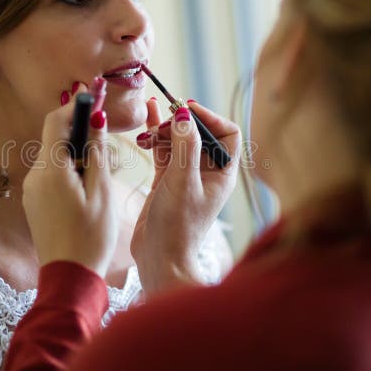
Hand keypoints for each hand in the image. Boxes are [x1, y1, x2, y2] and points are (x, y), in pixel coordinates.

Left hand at [22, 88, 117, 276]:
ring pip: (55, 157)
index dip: (74, 105)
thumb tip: (96, 118)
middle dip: (79, 132)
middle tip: (105, 135)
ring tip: (100, 174)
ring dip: (76, 154)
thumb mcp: (102, 191)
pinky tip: (87, 189)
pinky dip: (68, 171)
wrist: (70, 277)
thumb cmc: (91, 236)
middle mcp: (35, 176)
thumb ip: (96, 151)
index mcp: (51, 170)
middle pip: (55, 138)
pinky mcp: (34, 202)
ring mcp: (32, 190)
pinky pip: (51, 175)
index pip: (55, 121)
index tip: (93, 96)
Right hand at [132, 98, 240, 292]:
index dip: (209, 117)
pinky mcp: (166, 181)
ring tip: (147, 131)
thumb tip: (184, 115)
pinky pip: (163, 151)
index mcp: (223, 173)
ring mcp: (186, 175)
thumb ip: (184, 145)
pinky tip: (144, 128)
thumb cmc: (178, 227)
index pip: (227, 132)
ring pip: (178, 140)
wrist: (160, 260)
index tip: (186, 110)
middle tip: (163, 121)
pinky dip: (155, 139)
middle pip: (199, 132)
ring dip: (163, 130)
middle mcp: (207, 172)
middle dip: (181, 122)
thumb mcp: (182, 181)